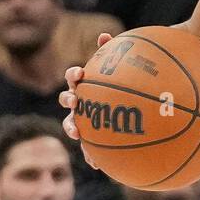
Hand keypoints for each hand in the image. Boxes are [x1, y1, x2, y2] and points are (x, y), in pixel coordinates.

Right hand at [59, 36, 114, 169]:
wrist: (131, 112)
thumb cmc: (123, 87)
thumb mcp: (120, 72)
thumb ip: (113, 53)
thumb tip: (104, 34)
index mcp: (87, 85)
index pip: (75, 77)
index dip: (74, 75)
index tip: (82, 72)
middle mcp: (81, 102)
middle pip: (68, 99)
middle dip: (69, 99)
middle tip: (76, 100)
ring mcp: (84, 121)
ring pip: (72, 124)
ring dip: (71, 127)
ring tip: (77, 132)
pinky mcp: (91, 139)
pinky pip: (89, 148)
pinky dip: (90, 156)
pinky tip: (97, 165)